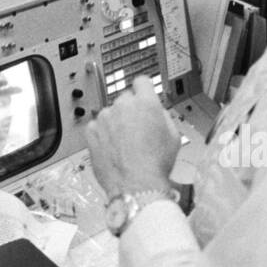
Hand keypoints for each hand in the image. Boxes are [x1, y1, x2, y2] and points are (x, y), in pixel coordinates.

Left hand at [86, 75, 180, 199]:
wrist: (136, 185)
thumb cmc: (155, 165)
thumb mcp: (174, 136)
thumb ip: (163, 115)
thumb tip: (156, 110)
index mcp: (146, 103)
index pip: (142, 82)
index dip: (143, 90)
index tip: (142, 95)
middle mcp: (123, 106)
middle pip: (125, 98)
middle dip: (130, 110)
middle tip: (137, 130)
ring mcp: (105, 117)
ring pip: (110, 113)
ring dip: (116, 123)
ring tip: (125, 145)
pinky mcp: (92, 131)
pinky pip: (97, 126)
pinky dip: (102, 134)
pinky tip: (113, 148)